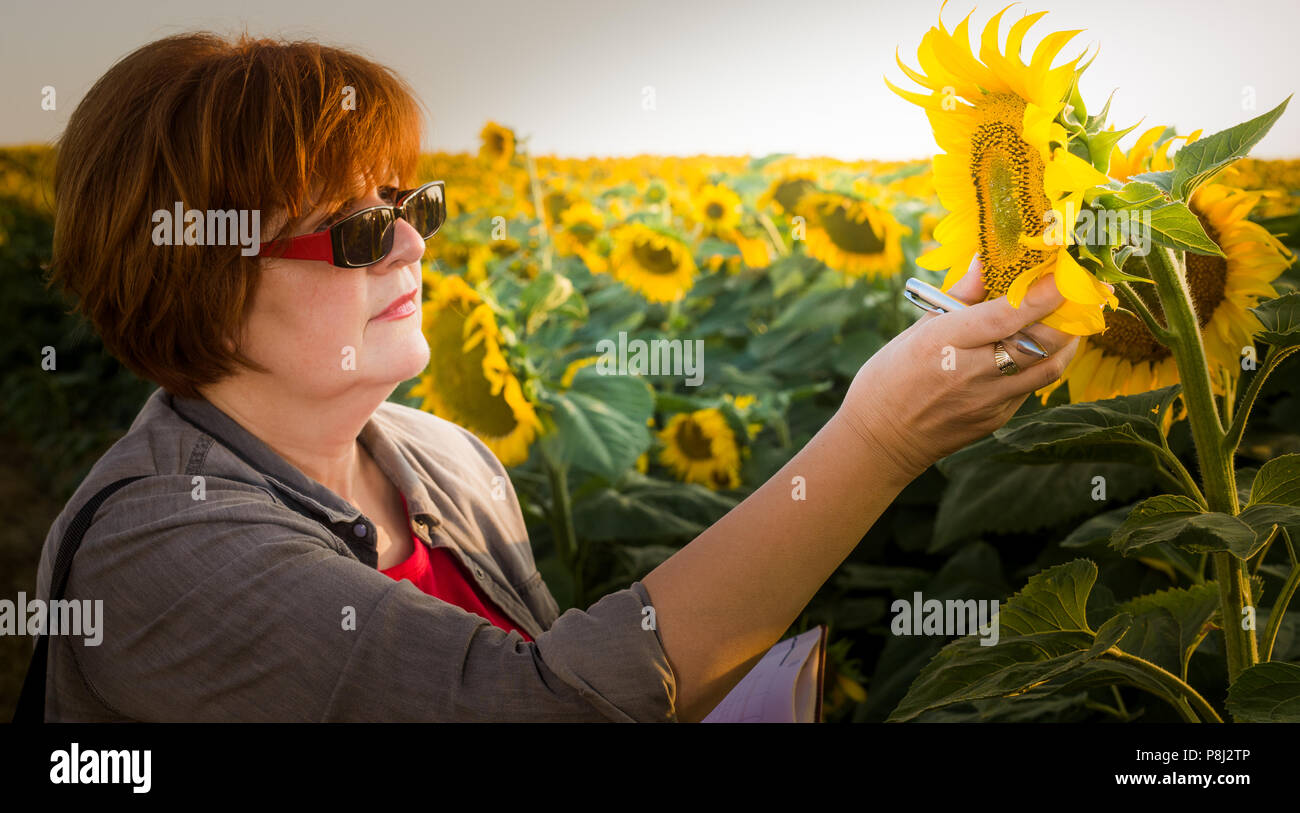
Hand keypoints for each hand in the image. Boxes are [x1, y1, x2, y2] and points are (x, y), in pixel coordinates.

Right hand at [835, 255, 1091, 480]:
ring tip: (1066, 321)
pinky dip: (1043, 364)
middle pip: (1038, 342)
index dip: (1041, 295)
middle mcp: (970, 371)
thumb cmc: (891, 376)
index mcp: (944, 341)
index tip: (1065, 275)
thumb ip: (958, 296)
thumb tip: (984, 259)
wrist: (881, 438)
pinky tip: (1039, 350)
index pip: (1005, 316)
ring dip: (1065, 342)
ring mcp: (987, 400)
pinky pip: (1032, 387)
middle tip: (1076, 294)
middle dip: (1065, 316)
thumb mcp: (916, 330)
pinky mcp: (996, 419)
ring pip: (1048, 367)